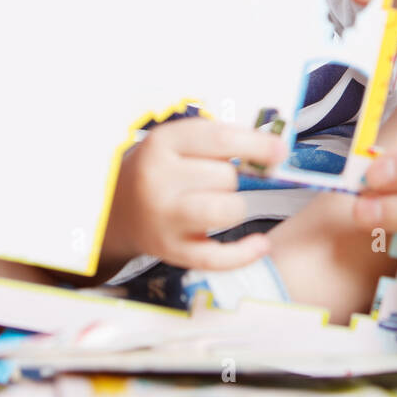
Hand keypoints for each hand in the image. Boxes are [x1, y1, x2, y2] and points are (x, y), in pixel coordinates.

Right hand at [102, 117, 287, 271]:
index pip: (219, 139)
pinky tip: (260, 244)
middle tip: (214, 180)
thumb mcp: (178, 142)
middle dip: (232, 178)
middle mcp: (157, 180)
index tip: (280, 150)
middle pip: (225, 176)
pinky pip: (216, 258)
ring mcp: (163, 219)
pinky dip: (244, 253)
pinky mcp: (171, 251)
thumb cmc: (160, 169)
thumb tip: (275, 149)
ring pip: (226, 210)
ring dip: (235, 206)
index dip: (257, 144)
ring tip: (220, 203)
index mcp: (162, 144)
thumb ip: (220, 141)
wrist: (116, 208)